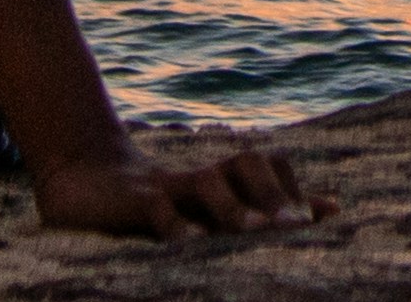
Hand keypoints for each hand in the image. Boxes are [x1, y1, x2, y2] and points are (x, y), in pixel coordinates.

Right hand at [31, 142, 311, 238]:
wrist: (79, 177)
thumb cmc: (152, 203)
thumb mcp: (202, 210)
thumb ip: (258, 209)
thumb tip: (332, 208)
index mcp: (217, 181)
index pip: (269, 170)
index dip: (296, 190)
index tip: (327, 215)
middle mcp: (198, 179)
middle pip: (246, 166)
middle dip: (273, 195)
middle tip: (295, 228)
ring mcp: (163, 185)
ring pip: (205, 182)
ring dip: (232, 207)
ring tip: (255, 232)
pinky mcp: (129, 200)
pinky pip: (155, 206)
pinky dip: (174, 224)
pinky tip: (190, 244)